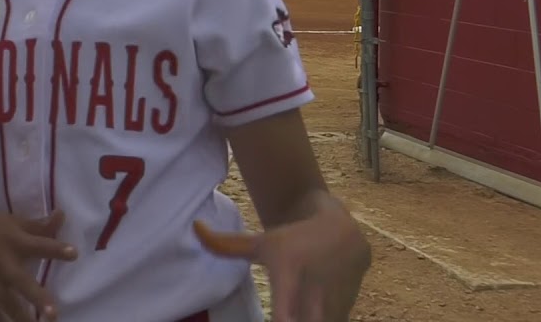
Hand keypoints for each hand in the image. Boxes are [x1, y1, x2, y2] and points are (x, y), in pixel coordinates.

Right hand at [0, 206, 77, 321]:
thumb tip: (62, 216)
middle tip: (52, 313)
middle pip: (22, 282)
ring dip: (22, 318)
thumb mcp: (10, 220)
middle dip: (37, 298)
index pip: (39, 244)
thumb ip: (37, 225)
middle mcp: (3, 262)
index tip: (74, 254)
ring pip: (7, 303)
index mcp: (14, 241)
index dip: (56, 249)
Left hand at [193, 196, 370, 321]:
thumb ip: (224, 245)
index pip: (284, 317)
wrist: (343, 232)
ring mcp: (335, 308)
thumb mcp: (261, 242)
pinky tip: (297, 315)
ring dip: (299, 321)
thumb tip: (194, 228)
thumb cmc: (293, 239)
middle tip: (276, 318)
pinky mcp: (346, 314)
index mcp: (290, 275)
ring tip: (285, 313)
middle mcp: (315, 295)